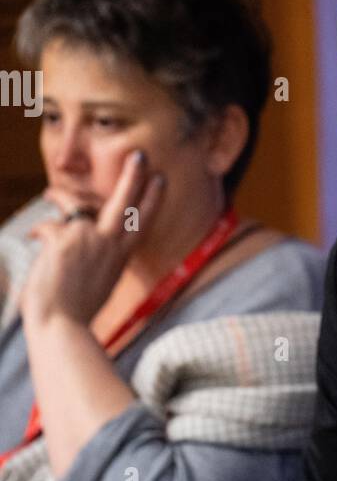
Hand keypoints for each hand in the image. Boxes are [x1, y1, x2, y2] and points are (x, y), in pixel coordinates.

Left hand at [20, 151, 163, 328]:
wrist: (60, 325)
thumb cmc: (74, 313)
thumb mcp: (95, 285)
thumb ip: (94, 260)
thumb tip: (75, 242)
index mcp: (119, 259)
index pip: (140, 224)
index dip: (151, 200)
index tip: (160, 181)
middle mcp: (109, 246)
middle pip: (125, 204)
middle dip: (133, 177)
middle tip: (139, 156)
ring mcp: (89, 241)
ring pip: (78, 206)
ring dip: (61, 196)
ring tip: (50, 192)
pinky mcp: (66, 240)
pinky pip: (48, 226)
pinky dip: (39, 232)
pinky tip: (32, 237)